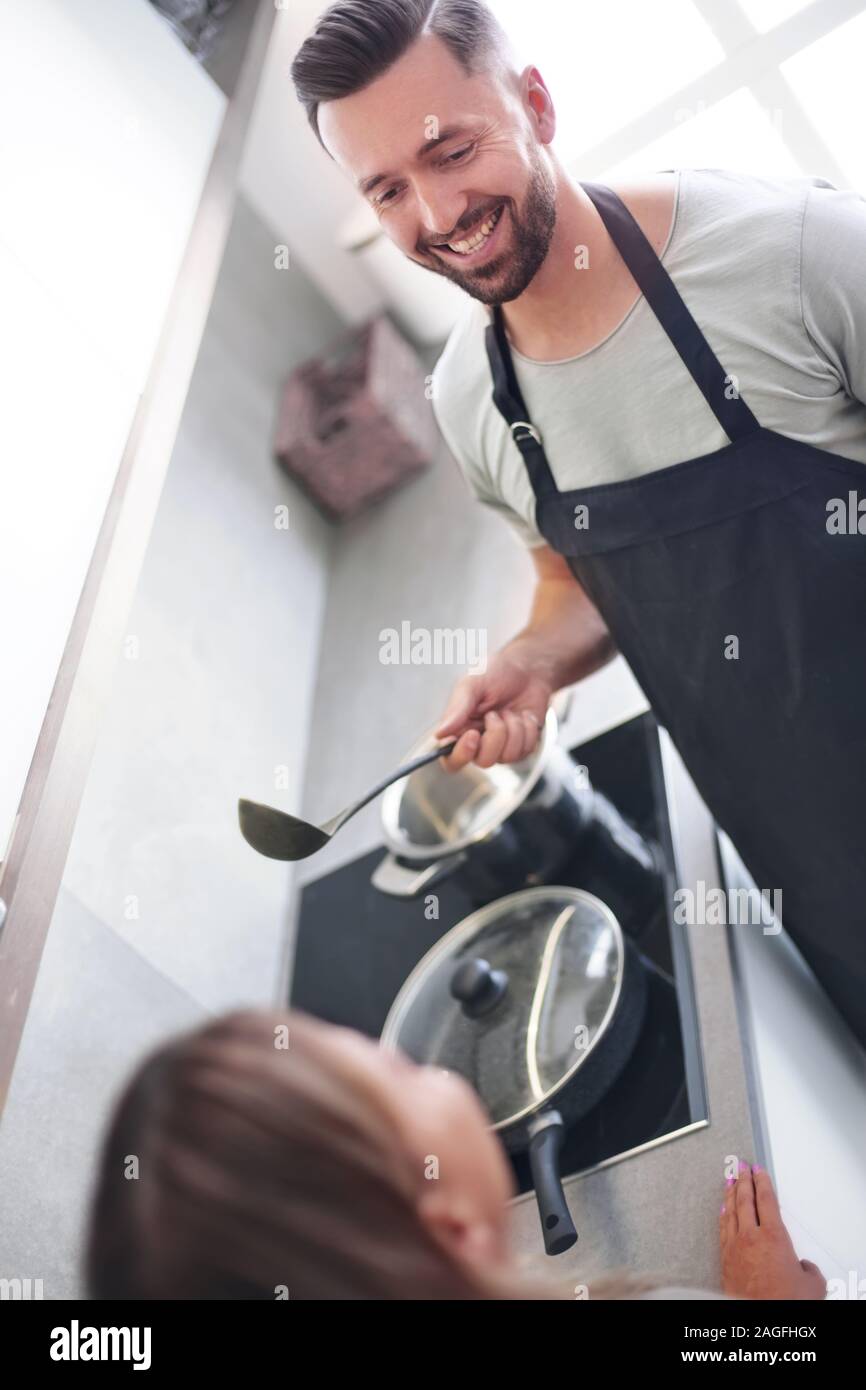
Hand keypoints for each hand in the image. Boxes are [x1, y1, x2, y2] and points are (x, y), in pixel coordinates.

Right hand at [435, 647, 552, 770]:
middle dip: (495, 736)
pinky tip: (524, 715)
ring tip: (510, 711)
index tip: (473, 735)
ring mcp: (501, 746)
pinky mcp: (521, 746)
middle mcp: (479, 742)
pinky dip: (528, 729)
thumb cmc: (495, 672)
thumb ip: (456, 709)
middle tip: (495, 714)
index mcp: (460, 729)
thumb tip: (439, 734)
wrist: (527, 669)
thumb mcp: (472, 684)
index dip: (461, 754)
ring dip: (513, 729)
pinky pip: (525, 750)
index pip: (451, 759)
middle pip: (483, 761)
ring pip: (507, 757)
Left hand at [720, 1164, 825, 1299]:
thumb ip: (808, 1269)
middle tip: (740, 1167)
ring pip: (731, 1211)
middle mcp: (751, 1236)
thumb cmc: (784, 1301)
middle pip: (745, 1200)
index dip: (762, 1181)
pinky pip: (722, 1229)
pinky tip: (723, 1210)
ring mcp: (734, 1246)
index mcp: (773, 1236)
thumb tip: (804, 1269)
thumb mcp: (811, 1284)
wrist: (760, 1316)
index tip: (758, 1170)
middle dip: (743, 1181)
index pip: (766, 1199)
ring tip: (729, 1181)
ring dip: (730, 1194)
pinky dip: (723, 1215)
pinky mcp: (725, 1258)